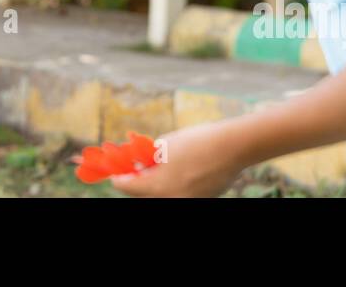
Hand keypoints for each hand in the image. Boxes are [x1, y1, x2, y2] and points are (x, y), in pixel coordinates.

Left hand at [110, 120, 245, 197]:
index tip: (115, 173)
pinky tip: (175, 174)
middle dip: (136, 184)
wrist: (231, 148)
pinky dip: (171, 188)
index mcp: (156, 187)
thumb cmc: (196, 142)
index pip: (126, 187)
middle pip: (142, 196)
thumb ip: (148, 157)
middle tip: (135, 171)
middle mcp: (169, 200)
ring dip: (154, 186)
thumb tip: (139, 163)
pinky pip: (177, 196)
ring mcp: (185, 203)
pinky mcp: (199, 201)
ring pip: (160, 198)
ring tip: (155, 170)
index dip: (118, 177)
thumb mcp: (165, 145)